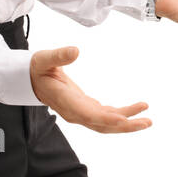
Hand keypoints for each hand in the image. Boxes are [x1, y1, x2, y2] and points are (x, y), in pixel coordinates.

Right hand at [29, 46, 151, 132]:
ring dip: (126, 123)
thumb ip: (58, 56)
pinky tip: (134, 111)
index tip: (122, 119)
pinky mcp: (85, 109)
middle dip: (125, 126)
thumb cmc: (37, 69)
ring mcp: (80, 113)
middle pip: (102, 125)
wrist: (30, 80)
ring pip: (106, 124)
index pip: (88, 114)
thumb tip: (76, 50)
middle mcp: (74, 112)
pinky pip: (105, 117)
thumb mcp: (44, 59)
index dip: (106, 118)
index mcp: (65, 101)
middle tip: (147, 122)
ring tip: (147, 119)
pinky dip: (120, 115)